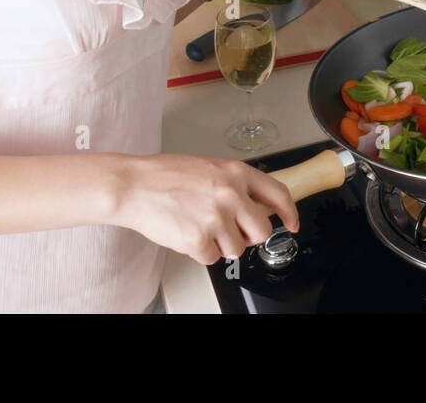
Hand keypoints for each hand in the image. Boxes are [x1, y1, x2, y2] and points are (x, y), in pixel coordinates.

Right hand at [115, 154, 299, 264]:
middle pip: (261, 231)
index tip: (292, 223)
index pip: (278, 194)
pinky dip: (199, 252)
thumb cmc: (164, 175)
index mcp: (235, 173)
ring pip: (236, 249)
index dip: (290, 213)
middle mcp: (230, 194)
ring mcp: (216, 217)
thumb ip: (233, 183)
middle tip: (230, 231)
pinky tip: (186, 233)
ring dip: (220, 245)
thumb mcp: (209, 167)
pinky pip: (211, 258)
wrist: (133, 185)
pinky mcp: (199, 239)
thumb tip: (253, 204)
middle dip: (247, 237)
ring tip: (199, 227)